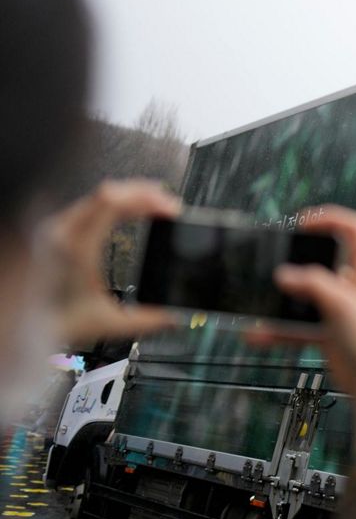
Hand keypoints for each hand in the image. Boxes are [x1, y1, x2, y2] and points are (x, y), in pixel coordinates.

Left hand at [39, 179, 181, 346]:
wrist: (19, 326)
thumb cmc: (52, 321)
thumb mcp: (107, 323)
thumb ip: (147, 321)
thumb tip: (173, 318)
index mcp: (75, 248)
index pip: (113, 202)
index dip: (146, 198)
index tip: (169, 208)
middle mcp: (62, 232)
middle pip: (109, 192)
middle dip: (145, 194)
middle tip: (169, 205)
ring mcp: (56, 229)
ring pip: (98, 196)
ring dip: (130, 196)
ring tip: (155, 205)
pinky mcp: (55, 231)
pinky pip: (89, 205)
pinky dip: (114, 203)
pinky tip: (129, 211)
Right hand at [248, 205, 355, 452]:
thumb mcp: (344, 304)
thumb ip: (313, 284)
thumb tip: (285, 274)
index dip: (331, 219)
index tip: (303, 222)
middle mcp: (355, 286)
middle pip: (325, 261)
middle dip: (298, 260)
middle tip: (274, 258)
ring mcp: (341, 309)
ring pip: (306, 296)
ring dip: (283, 300)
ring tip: (259, 301)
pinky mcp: (330, 332)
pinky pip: (299, 326)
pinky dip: (279, 330)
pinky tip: (258, 335)